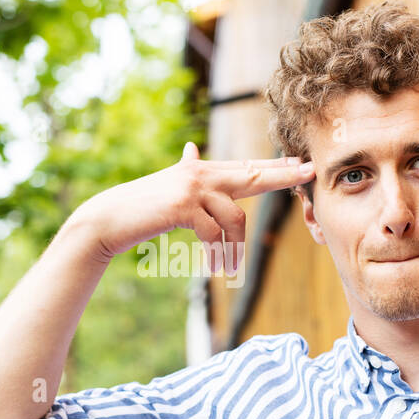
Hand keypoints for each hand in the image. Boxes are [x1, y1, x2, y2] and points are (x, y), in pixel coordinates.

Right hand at [69, 142, 314, 273]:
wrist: (109, 218)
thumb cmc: (141, 208)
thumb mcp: (168, 186)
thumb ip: (185, 170)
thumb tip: (192, 149)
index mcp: (200, 168)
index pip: (246, 167)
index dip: (274, 167)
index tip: (301, 166)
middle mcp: (199, 171)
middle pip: (252, 175)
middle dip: (282, 177)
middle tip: (309, 174)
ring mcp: (192, 187)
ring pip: (233, 218)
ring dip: (234, 249)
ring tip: (228, 268)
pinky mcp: (183, 206)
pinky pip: (213, 233)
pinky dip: (216, 253)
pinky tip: (214, 267)